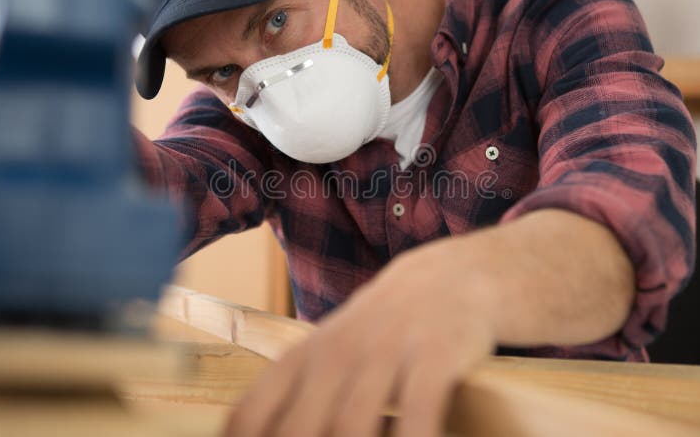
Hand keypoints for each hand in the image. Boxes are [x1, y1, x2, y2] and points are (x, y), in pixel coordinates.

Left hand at [224, 241, 498, 436]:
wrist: (449, 278)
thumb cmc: (381, 331)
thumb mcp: (331, 354)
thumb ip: (299, 400)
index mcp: (302, 359)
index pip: (250, 417)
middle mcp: (336, 355)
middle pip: (296, 432)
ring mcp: (384, 351)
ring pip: (350, 427)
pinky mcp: (434, 354)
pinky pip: (418, 414)